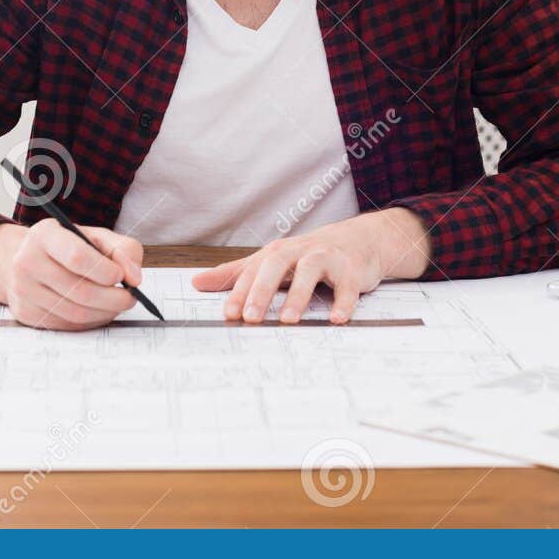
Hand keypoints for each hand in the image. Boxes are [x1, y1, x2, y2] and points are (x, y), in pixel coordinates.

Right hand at [0, 219, 144, 330]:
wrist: (26, 259)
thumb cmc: (68, 246)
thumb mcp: (95, 236)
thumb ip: (122, 249)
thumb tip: (134, 278)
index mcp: (44, 235)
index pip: (77, 257)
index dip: (105, 271)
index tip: (121, 276)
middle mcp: (27, 262)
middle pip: (80, 291)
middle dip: (113, 298)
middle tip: (130, 297)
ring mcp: (23, 290)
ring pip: (75, 313)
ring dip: (105, 312)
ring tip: (116, 304)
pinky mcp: (26, 313)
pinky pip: (67, 325)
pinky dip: (90, 321)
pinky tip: (98, 310)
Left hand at [190, 208, 430, 323]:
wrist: (361, 239)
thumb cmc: (309, 254)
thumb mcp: (271, 261)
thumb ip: (236, 273)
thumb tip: (197, 282)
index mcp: (277, 252)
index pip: (254, 270)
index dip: (240, 291)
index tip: (228, 314)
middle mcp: (300, 252)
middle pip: (277, 264)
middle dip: (263, 290)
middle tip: (251, 317)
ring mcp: (327, 258)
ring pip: (310, 270)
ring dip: (298, 294)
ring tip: (287, 319)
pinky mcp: (351, 270)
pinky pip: (347, 285)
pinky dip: (343, 301)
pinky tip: (337, 318)